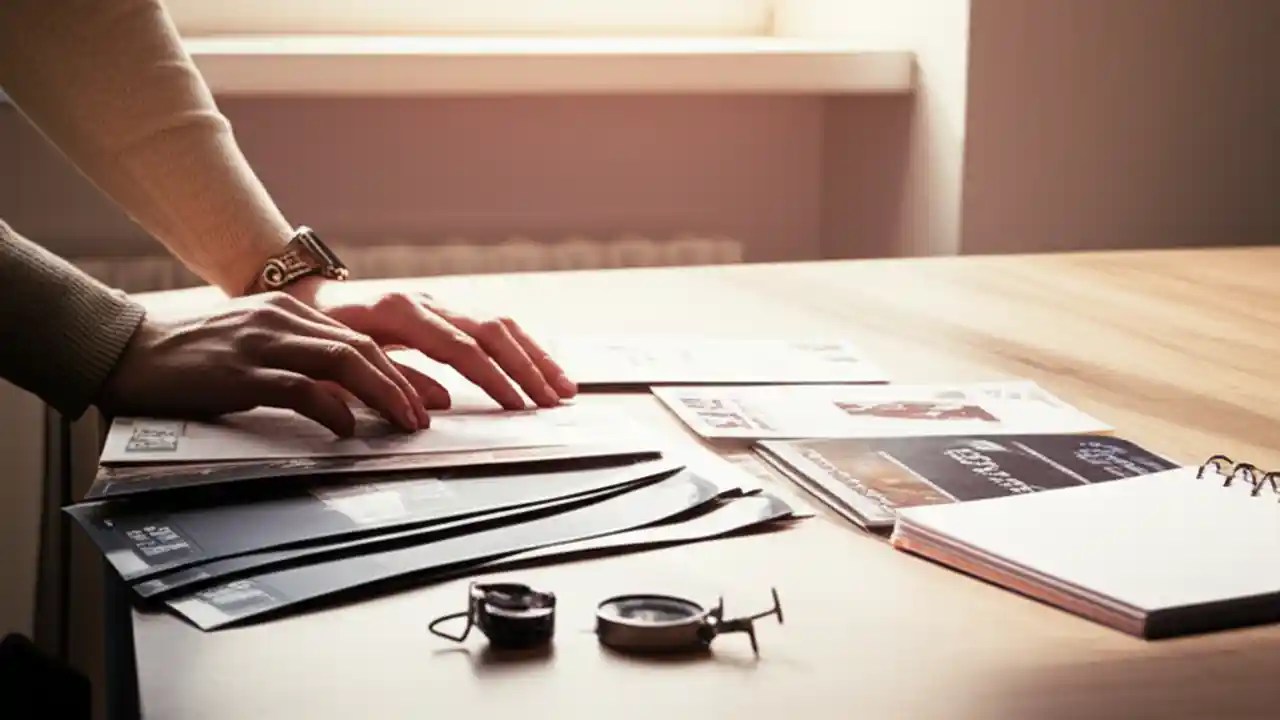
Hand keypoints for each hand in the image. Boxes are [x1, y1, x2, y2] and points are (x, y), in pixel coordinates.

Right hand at [97, 292, 431, 436]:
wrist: (132, 353)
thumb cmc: (196, 359)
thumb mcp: (257, 347)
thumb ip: (300, 359)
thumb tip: (349, 395)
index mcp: (291, 311)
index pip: (362, 339)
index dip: (401, 370)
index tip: (428, 398)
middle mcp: (282, 320)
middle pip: (361, 347)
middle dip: (402, 384)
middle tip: (425, 416)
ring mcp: (261, 343)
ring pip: (341, 361)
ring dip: (382, 394)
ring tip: (403, 422)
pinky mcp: (238, 371)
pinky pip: (298, 387)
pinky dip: (330, 407)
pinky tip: (348, 427)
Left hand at [285, 277, 577, 410]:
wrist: (308, 296)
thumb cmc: (319, 333)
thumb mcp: (339, 361)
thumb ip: (387, 381)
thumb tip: (440, 405)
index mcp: (399, 311)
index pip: (460, 346)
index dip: (493, 376)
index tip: (518, 404)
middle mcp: (428, 301)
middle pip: (492, 330)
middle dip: (528, 368)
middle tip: (553, 401)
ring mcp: (441, 303)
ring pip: (501, 325)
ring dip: (535, 357)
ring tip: (564, 388)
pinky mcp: (448, 312)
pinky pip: (494, 327)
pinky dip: (523, 350)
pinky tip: (542, 370)